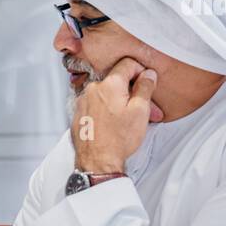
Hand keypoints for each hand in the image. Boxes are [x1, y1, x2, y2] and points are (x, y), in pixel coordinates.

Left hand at [71, 56, 160, 172]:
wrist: (97, 161)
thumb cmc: (118, 139)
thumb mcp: (140, 111)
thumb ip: (145, 87)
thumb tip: (148, 74)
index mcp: (109, 84)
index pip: (127, 64)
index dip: (140, 70)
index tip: (146, 81)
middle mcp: (92, 88)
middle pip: (116, 80)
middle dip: (131, 90)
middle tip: (144, 105)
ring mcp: (82, 101)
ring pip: (105, 93)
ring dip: (119, 101)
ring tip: (130, 118)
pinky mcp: (78, 113)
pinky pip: (95, 104)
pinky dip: (106, 109)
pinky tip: (114, 123)